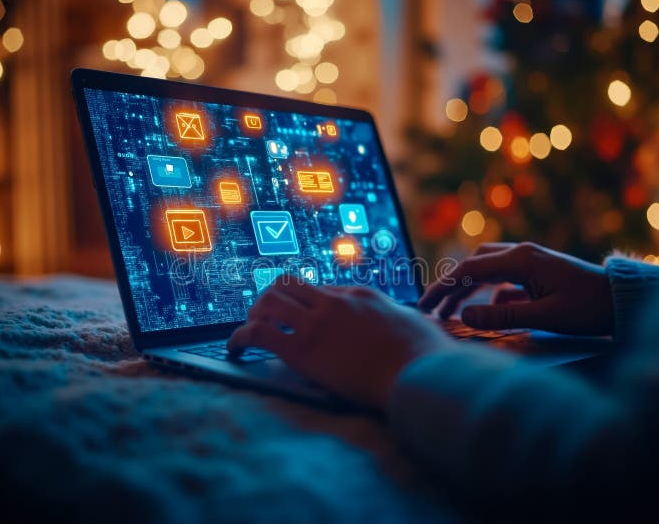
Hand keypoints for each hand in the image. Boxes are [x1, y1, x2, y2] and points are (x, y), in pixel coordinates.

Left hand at [227, 275, 452, 407]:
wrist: (418, 373)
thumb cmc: (424, 354)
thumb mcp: (415, 322)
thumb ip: (400, 317)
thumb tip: (411, 320)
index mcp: (358, 295)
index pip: (317, 290)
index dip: (301, 305)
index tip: (294, 319)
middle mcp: (333, 302)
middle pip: (286, 286)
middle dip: (268, 302)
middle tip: (263, 321)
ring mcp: (317, 323)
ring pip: (268, 302)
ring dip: (253, 316)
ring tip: (247, 335)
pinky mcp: (303, 350)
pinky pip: (259, 333)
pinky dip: (239, 338)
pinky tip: (234, 348)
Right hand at [419, 242, 613, 335]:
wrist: (622, 300)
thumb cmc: (589, 308)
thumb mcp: (545, 317)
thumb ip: (503, 316)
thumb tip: (463, 316)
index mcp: (521, 260)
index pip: (469, 269)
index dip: (443, 287)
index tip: (424, 305)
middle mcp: (521, 254)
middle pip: (473, 265)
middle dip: (449, 287)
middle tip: (430, 309)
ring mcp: (528, 262)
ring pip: (485, 270)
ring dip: (466, 290)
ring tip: (448, 313)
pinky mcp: (535, 273)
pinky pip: (501, 279)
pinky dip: (487, 293)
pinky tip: (485, 313)